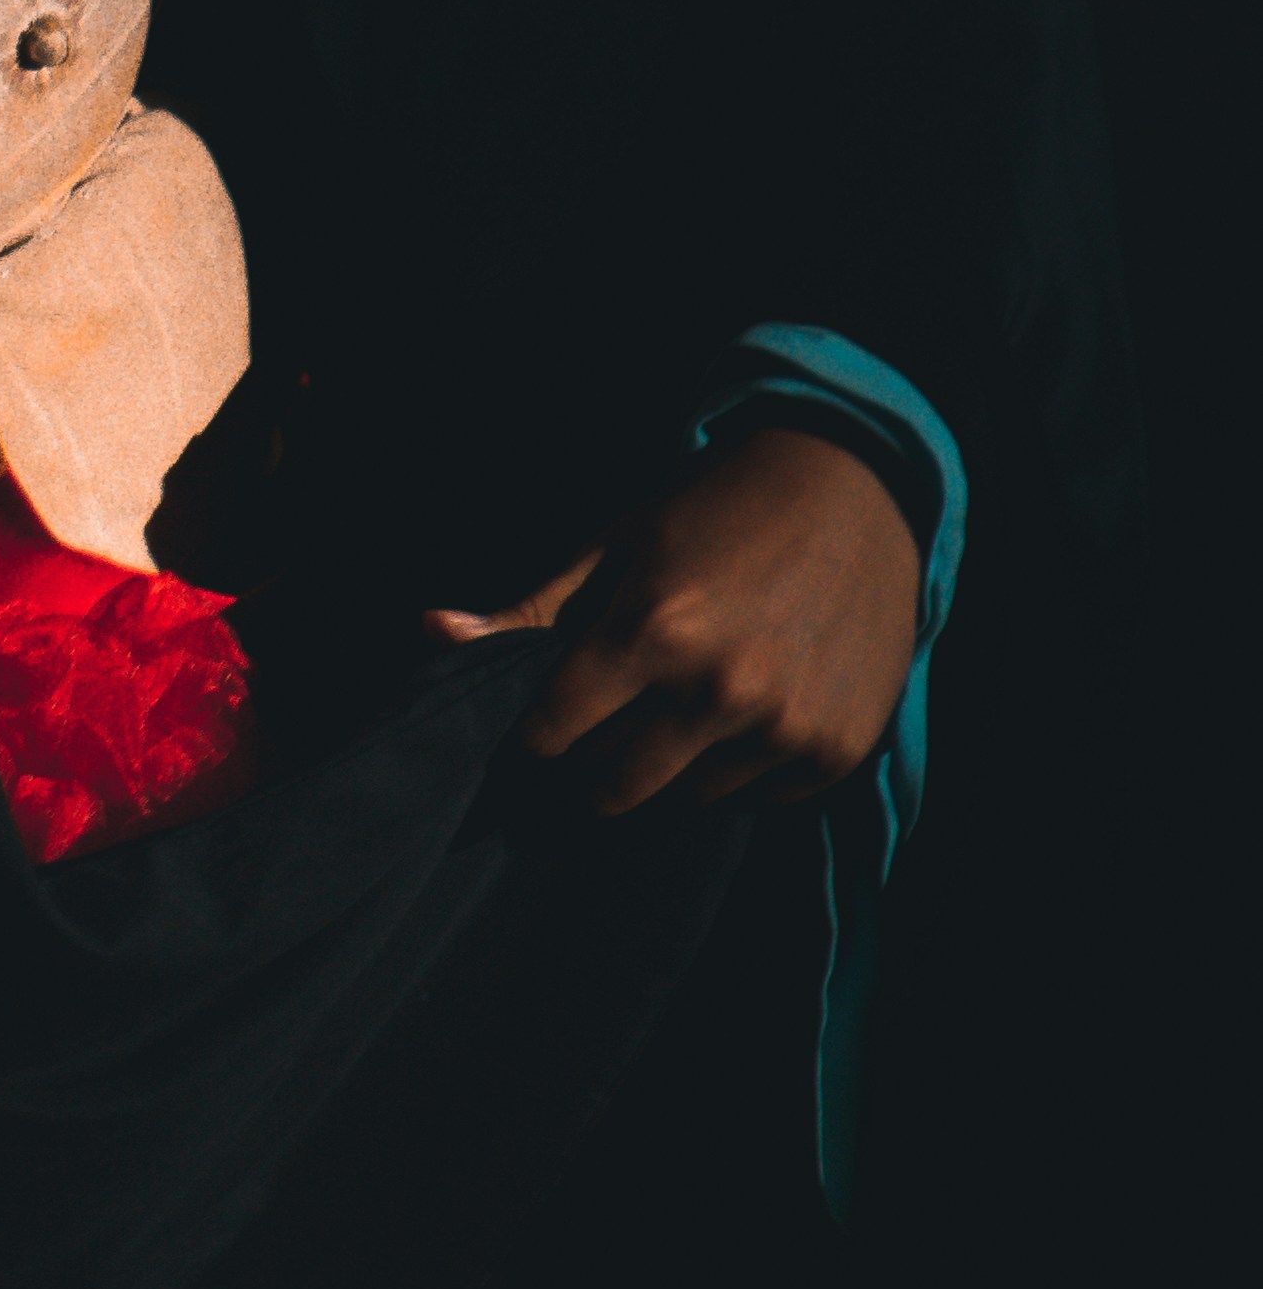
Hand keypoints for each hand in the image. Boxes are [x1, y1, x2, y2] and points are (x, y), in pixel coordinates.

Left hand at [432, 419, 924, 811]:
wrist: (857, 490)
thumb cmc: (713, 509)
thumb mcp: (616, 542)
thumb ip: (529, 609)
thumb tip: (431, 633)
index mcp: (651, 628)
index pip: (548, 735)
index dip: (533, 733)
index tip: (542, 720)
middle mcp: (719, 687)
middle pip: (610, 789)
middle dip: (591, 765)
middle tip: (606, 725)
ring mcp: (783, 726)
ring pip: (682, 799)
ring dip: (668, 766)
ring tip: (683, 702)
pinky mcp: (833, 751)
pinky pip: (752, 798)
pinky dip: (736, 769)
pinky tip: (744, 708)